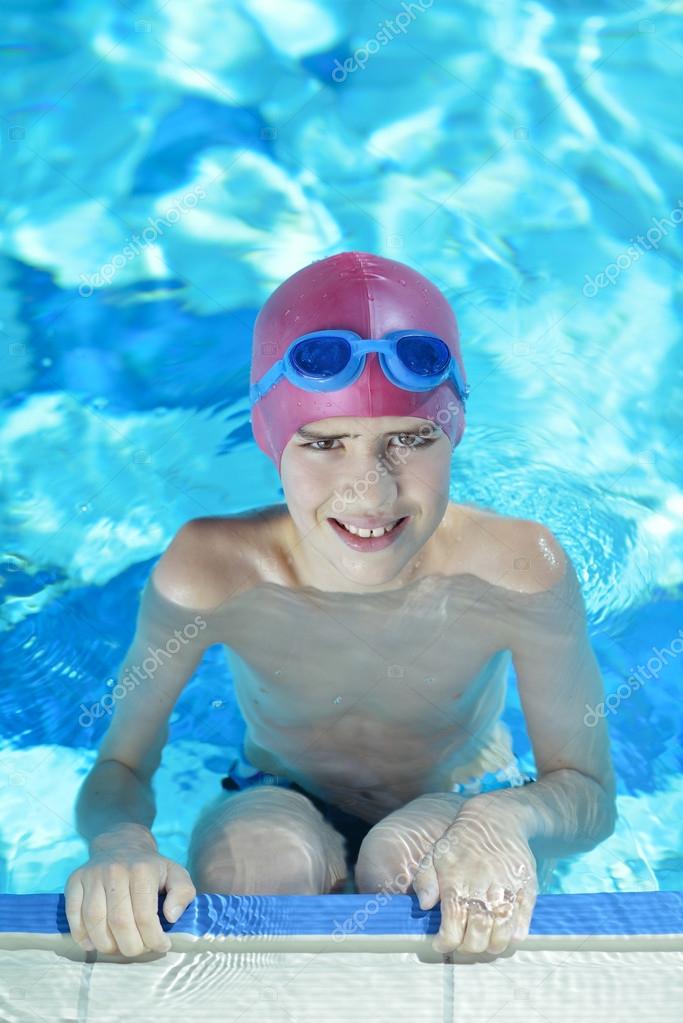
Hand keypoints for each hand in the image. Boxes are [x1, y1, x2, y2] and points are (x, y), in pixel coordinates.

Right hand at [65, 827, 195, 956]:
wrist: (121, 845)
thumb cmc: (151, 868)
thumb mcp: (176, 874)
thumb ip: (183, 893)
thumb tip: (170, 917)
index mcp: (142, 869)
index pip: (144, 916)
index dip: (153, 939)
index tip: (161, 946)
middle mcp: (115, 870)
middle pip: (119, 922)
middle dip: (130, 946)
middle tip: (138, 950)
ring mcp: (92, 875)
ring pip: (94, 921)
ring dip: (106, 945)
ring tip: (118, 948)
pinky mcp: (74, 881)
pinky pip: (73, 915)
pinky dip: (81, 935)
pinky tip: (93, 943)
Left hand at [410, 805, 536, 954]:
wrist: (498, 820)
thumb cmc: (461, 841)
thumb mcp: (434, 854)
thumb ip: (425, 880)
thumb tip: (424, 906)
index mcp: (456, 883)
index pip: (452, 930)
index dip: (445, 943)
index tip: (441, 944)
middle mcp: (482, 890)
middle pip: (477, 939)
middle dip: (467, 948)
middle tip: (462, 944)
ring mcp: (507, 892)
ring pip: (500, 938)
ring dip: (490, 947)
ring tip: (482, 941)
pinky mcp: (527, 891)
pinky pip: (522, 925)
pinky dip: (512, 936)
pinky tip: (502, 932)